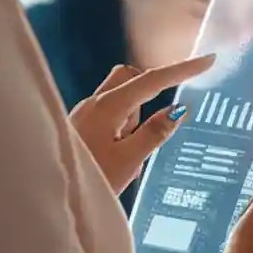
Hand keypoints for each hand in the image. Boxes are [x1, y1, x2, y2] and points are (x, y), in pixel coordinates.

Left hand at [69, 55, 214, 193]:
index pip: (152, 80)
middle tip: (151, 129)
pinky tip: (118, 160)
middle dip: (151, 92)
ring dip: (136, 116)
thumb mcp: (128, 161)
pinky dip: (124, 128)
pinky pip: (111, 115)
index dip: (182, 70)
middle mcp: (95, 103)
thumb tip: (178, 109)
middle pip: (131, 77)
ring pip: (121, 98)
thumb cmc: (88, 180)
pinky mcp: (81, 125)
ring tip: (128, 159)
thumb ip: (154, 133)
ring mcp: (85, 113)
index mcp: (108, 107)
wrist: (45, 192)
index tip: (207, 60)